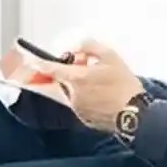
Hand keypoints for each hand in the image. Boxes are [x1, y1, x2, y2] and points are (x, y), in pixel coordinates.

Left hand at [25, 39, 144, 132]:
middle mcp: (73, 94)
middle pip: (63, 79)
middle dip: (70, 71)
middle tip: (87, 64)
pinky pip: (79, 104)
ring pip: (71, 91)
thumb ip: (90, 47)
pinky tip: (103, 95)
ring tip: (101, 82)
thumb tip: (77, 47)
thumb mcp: (111, 57)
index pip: (51, 69)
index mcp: (78, 78)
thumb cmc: (125, 86)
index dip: (39, 64)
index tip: (29, 60)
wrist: (136, 114)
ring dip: (79, 84)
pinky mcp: (84, 119)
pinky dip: (86, 97)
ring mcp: (77, 108)